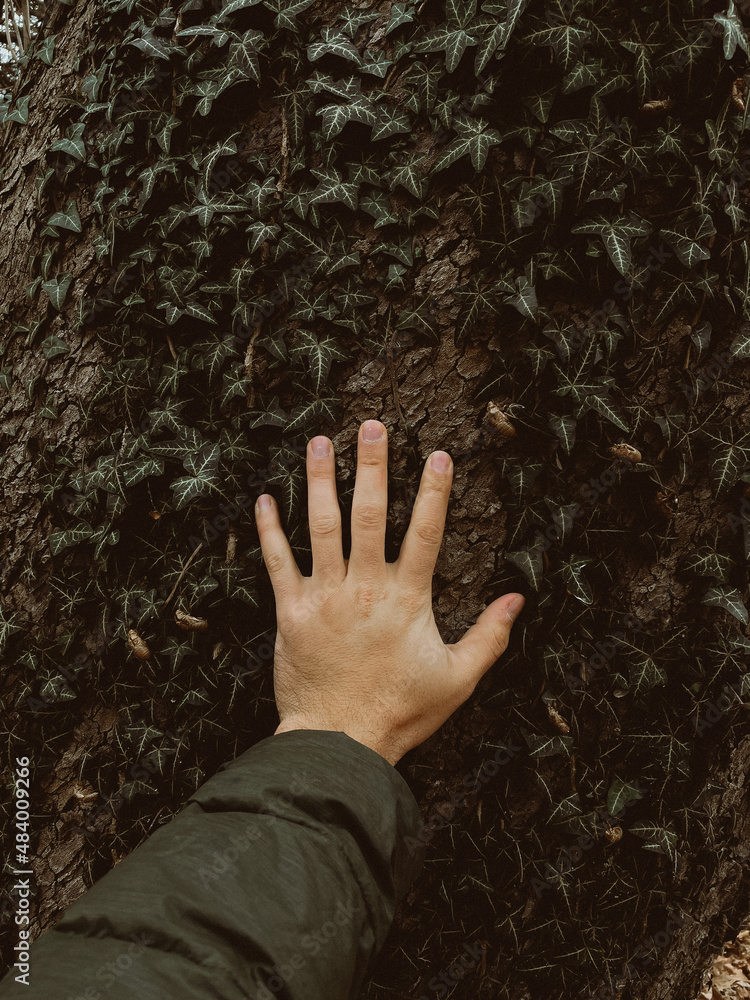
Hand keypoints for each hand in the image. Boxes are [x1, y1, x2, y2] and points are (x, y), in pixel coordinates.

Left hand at [255, 419, 524, 765]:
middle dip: (372, 466)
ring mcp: (325, 596)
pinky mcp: (291, 612)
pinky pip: (277, 562)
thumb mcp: (458, 680)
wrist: (338, 744)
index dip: (435, 492)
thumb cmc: (400, 713)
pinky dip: (269, 530)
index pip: (427, 533)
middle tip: (371, 426)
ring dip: (320, 481)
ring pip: (321, 526)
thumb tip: (517, 599)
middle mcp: (365, 587)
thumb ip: (489, 637)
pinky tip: (264, 499)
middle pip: (370, 514)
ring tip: (319, 442)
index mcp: (407, 599)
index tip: (439, 455)